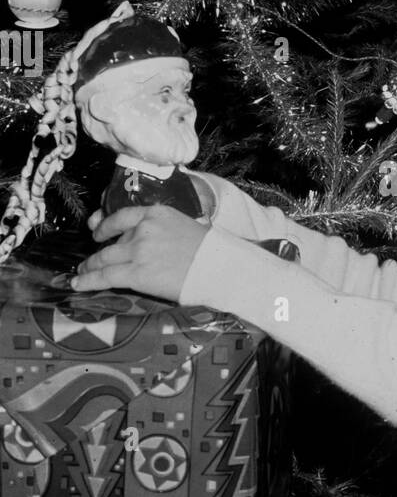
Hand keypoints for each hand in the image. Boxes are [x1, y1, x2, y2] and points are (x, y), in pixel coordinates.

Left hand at [72, 205, 207, 302]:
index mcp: (155, 213)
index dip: (105, 225)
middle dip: (96, 252)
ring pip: (104, 259)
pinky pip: (105, 276)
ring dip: (90, 267)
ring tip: (82, 273)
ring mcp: (138, 251)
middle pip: (111, 241)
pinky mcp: (137, 273)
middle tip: (88, 261)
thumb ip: (162, 229)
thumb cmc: (209, 250)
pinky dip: (89, 280)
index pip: (121, 216)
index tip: (98, 231)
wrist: (218, 267)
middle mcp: (142, 229)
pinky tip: (78, 283)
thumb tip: (150, 241)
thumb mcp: (185, 225)